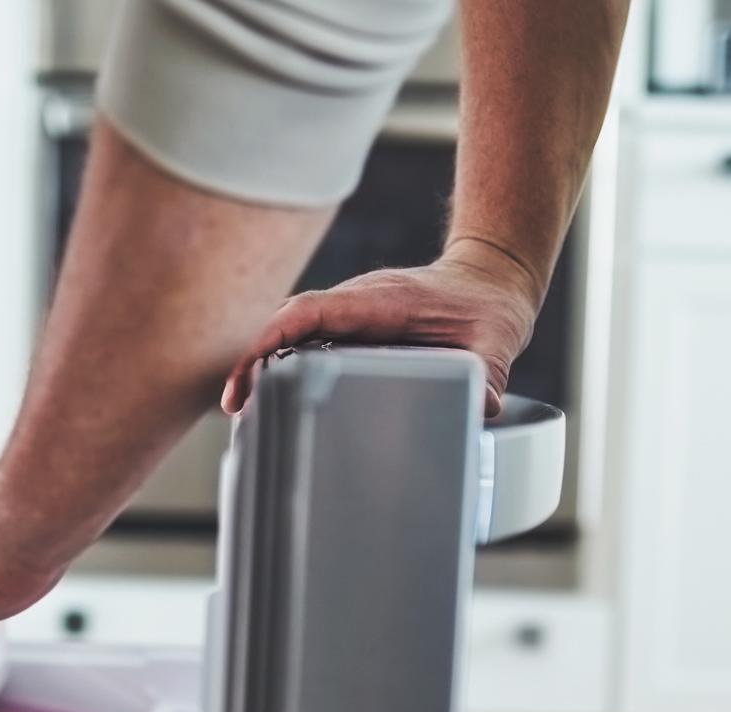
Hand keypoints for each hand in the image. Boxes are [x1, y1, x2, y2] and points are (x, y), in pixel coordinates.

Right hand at [222, 237, 544, 415]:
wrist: (490, 283)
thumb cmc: (487, 307)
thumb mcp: (496, 343)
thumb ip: (488, 375)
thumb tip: (481, 408)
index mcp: (383, 301)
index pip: (314, 310)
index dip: (275, 335)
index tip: (251, 368)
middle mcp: (357, 304)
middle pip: (289, 322)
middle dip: (255, 358)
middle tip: (234, 405)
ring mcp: (351, 315)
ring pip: (292, 332)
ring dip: (263, 364)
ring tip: (242, 410)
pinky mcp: (351, 329)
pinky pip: (307, 341)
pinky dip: (283, 366)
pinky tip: (271, 400)